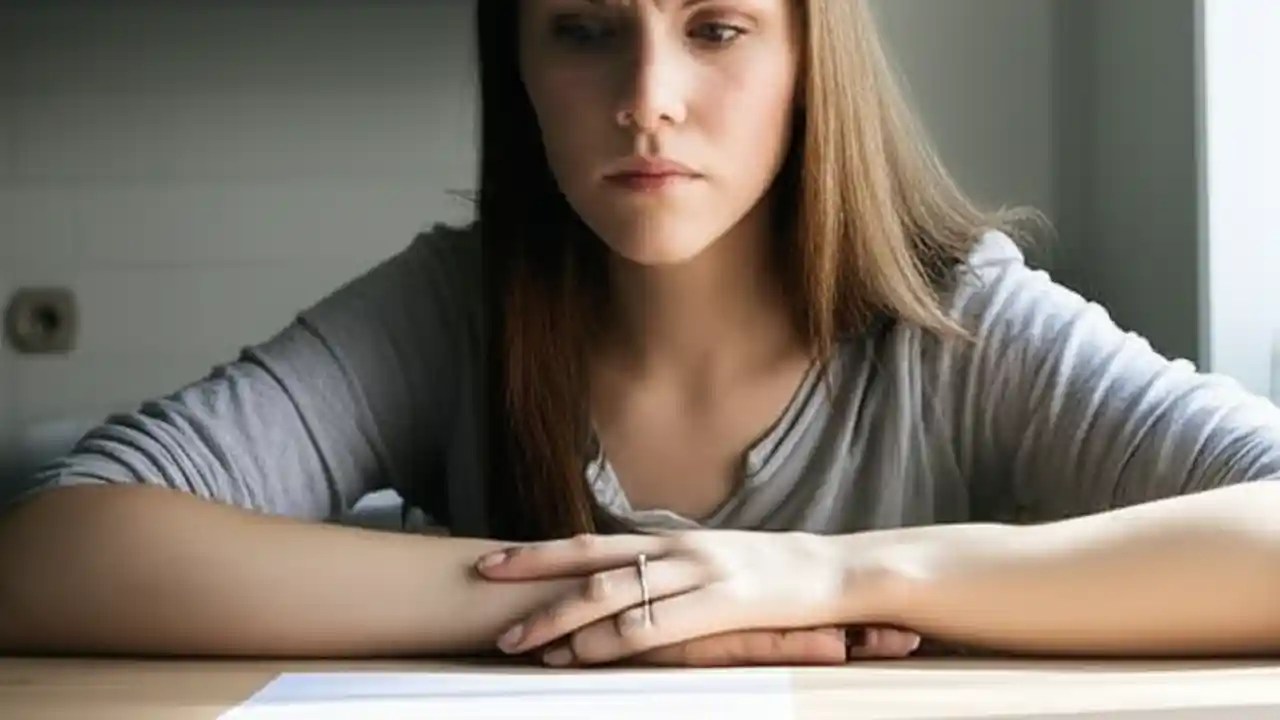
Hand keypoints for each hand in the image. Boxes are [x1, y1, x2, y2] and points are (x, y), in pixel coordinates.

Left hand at [475, 530, 885, 665]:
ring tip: (519, 640)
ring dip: (558, 618)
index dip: (539, 552)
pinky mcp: (719, 606)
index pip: (590, 543)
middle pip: (588, 558)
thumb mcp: (711, 564)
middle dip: (530, 573)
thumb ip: (665, 572)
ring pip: (611, 591)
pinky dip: (610, 641)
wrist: (835, 573)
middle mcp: (674, 549)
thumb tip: (619, 585)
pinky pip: (652, 625)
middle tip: (482, 584)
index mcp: (669, 540)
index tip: (494, 561)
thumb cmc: (770, 576)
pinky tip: (582, 656)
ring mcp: (696, 575)